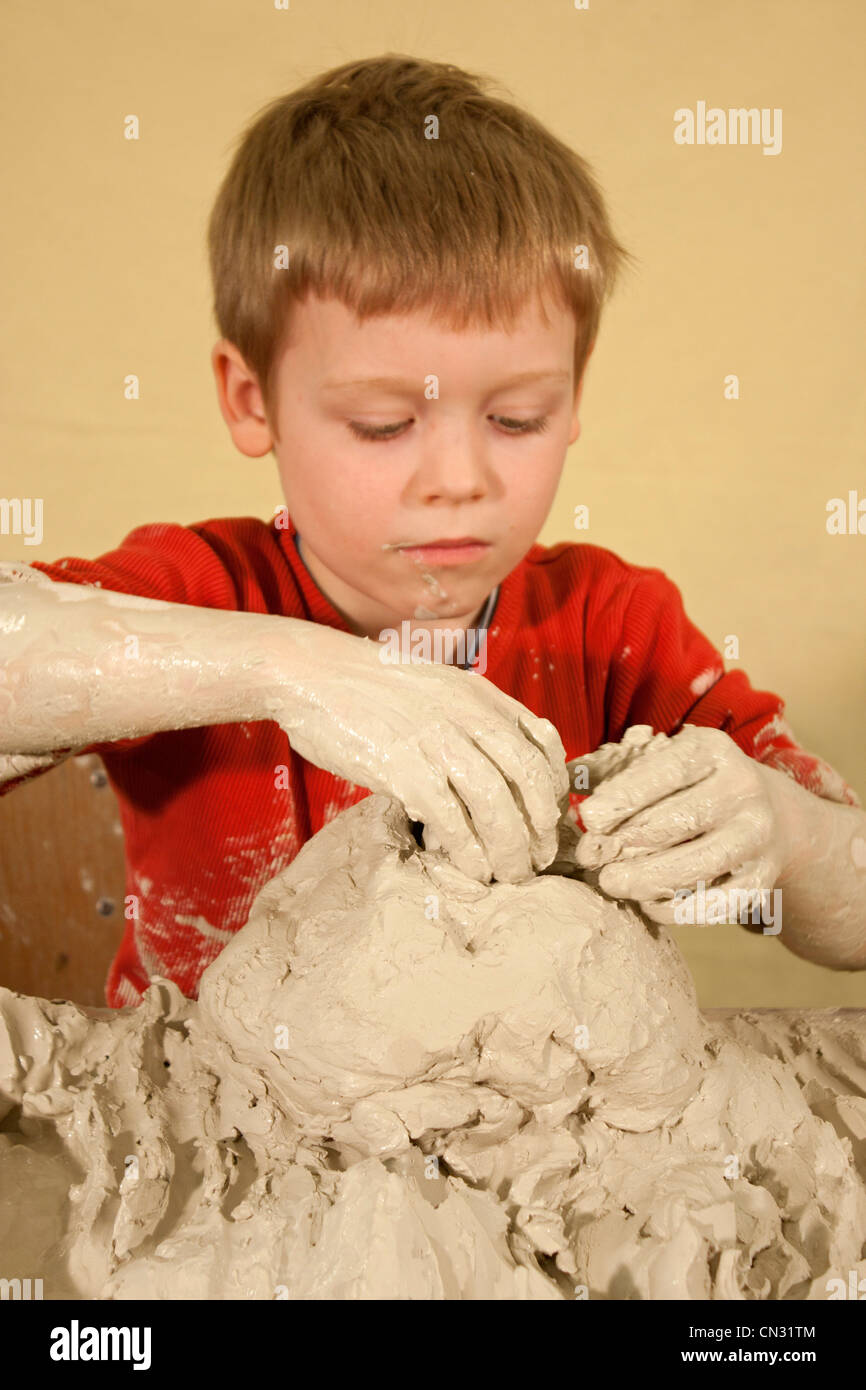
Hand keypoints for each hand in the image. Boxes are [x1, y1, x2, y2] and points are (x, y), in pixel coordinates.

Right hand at [266, 623, 568, 883]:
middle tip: (540, 858)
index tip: (549, 816)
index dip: (554, 786)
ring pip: (495, 802)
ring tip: (512, 874)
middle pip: (527, 777)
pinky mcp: (403, 766)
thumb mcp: (434, 688)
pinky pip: (450, 818)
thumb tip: (487, 767)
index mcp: (479, 695)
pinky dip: (468, 850)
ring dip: (510, 846)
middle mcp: (468, 715)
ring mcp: (437, 740)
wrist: (311, 673)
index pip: (542, 741)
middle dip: (541, 825)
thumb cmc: (367, 687)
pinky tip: (473, 869)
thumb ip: (466, 719)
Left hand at [571, 725, 790, 923]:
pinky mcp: (761, 880)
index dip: (625, 796)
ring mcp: (757, 837)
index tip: (589, 817)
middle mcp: (744, 790)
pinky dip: (677, 908)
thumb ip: (614, 774)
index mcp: (713, 751)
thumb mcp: (661, 765)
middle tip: (591, 857)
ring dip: (647, 879)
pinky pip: (716, 904)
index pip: (668, 772)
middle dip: (627, 842)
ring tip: (611, 883)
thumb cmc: (690, 789)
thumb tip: (570, 795)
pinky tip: (647, 902)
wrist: (768, 816)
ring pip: (699, 864)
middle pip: (680, 821)